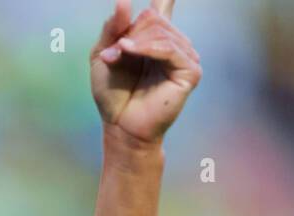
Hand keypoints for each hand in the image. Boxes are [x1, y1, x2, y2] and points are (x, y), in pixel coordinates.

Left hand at [90, 0, 200, 146]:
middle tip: (115, 53)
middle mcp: (173, 44)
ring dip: (134, 43)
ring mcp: (185, 57)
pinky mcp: (190, 72)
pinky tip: (130, 52)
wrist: (119, 125)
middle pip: (153, 18)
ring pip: (161, 31)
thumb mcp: (103, 55)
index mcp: (155, 38)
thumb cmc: (112, 94)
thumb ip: (112, 28)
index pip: (163, 8)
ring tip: (119, 57)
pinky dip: (148, 48)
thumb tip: (125, 1)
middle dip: (129, 34)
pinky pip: (170, 48)